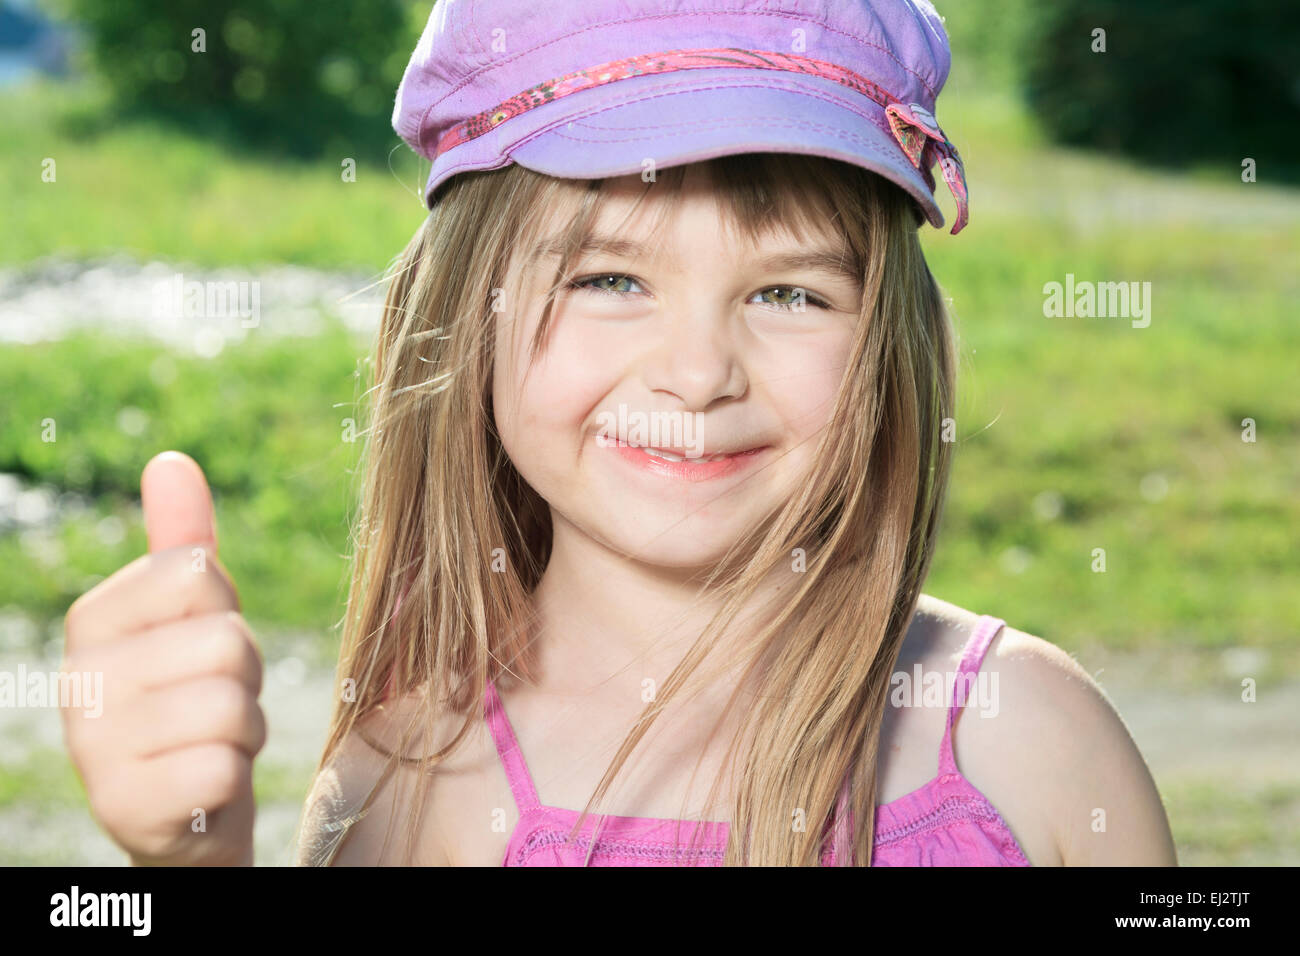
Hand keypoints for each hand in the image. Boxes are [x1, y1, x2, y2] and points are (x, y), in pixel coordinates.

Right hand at [61, 451, 265, 865]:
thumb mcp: (190, 618)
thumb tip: (171, 461)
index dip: (226, 614)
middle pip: (225, 641)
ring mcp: (93, 749)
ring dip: (245, 729)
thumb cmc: (194, 698)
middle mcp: (78, 681)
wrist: (188, 810)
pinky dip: (233, 778)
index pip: (197, 575)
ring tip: (210, 744)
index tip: (201, 650)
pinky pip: (226, 766)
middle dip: (244, 677)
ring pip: (231, 703)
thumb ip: (182, 543)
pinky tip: (203, 788)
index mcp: (90, 621)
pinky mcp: (126, 809)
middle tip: (212, 707)